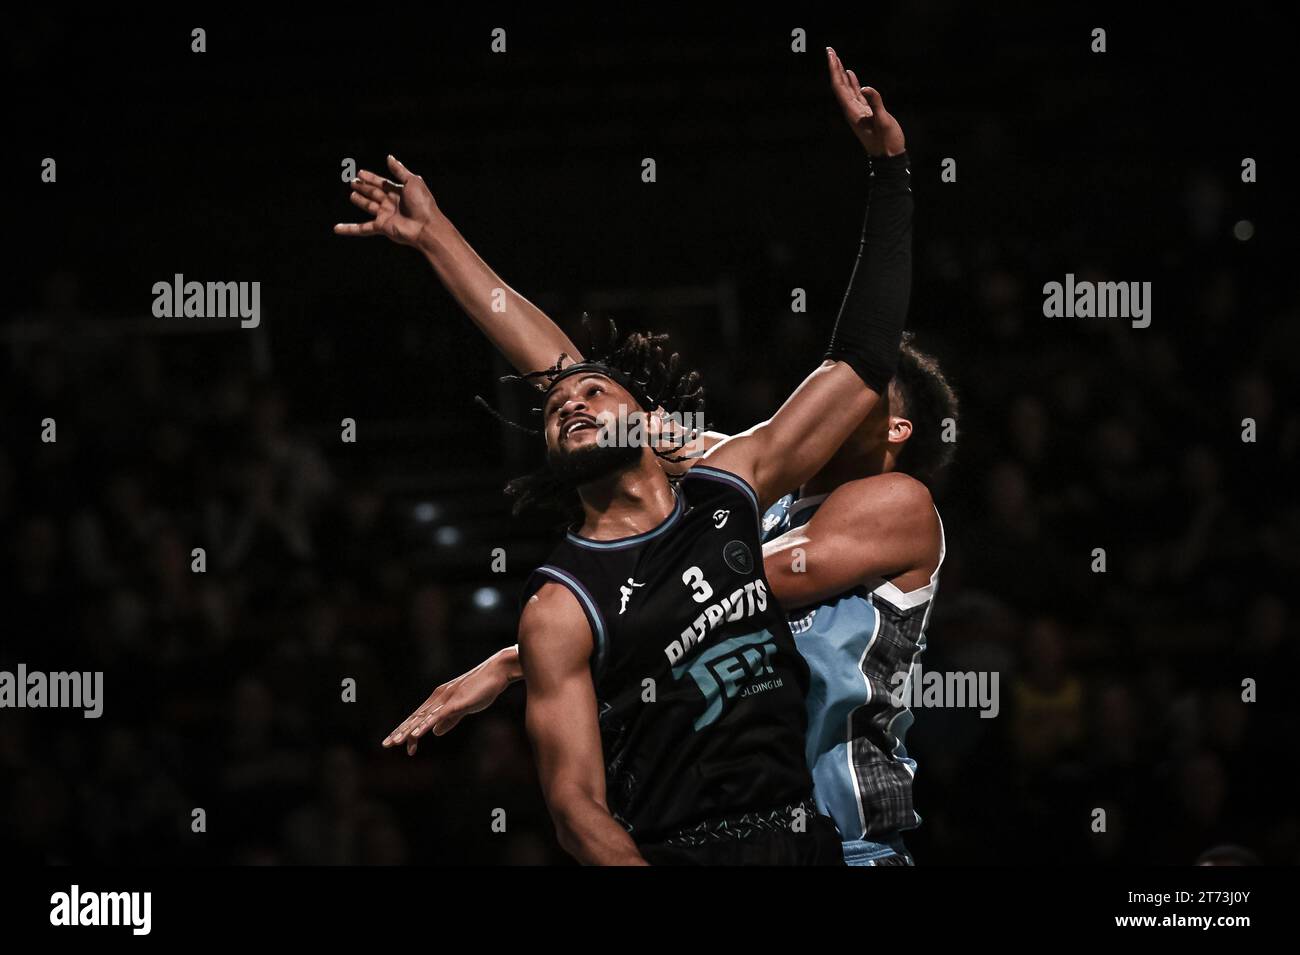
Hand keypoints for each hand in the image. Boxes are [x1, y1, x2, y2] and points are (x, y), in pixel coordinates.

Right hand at [335, 154, 443, 245]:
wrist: (426, 226)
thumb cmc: (423, 203)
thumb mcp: (412, 181)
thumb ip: (399, 170)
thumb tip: (389, 157)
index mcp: (399, 191)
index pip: (382, 182)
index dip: (371, 177)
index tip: (360, 172)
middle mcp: (391, 203)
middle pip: (374, 192)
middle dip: (363, 187)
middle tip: (352, 181)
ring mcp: (386, 215)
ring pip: (369, 206)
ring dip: (360, 200)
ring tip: (352, 194)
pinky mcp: (381, 227)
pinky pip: (363, 228)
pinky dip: (350, 229)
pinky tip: (337, 228)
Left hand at [382, 650, 516, 753]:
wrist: (498, 671)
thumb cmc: (484, 688)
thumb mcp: (464, 708)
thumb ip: (449, 721)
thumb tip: (435, 733)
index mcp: (440, 700)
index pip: (418, 717)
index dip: (406, 730)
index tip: (395, 743)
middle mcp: (438, 698)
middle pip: (415, 718)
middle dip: (400, 732)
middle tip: (385, 745)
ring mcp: (446, 699)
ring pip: (423, 718)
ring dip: (408, 731)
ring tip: (395, 742)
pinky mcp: (456, 702)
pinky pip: (438, 716)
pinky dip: (425, 725)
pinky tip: (416, 734)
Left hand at [826, 47, 904, 156]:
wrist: (889, 157)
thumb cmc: (887, 141)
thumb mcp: (883, 121)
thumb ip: (875, 104)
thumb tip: (865, 87)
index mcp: (853, 112)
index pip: (840, 87)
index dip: (835, 70)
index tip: (831, 55)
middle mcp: (851, 111)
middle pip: (839, 86)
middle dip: (834, 68)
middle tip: (830, 50)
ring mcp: (857, 112)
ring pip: (846, 89)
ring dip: (841, 73)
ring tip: (837, 58)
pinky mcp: (865, 113)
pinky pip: (855, 94)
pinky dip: (852, 82)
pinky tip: (851, 74)